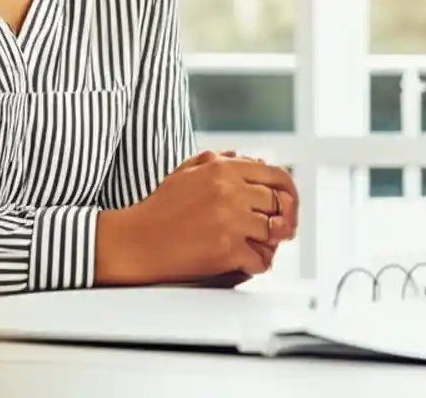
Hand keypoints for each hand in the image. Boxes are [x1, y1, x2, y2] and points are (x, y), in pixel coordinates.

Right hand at [104, 150, 297, 284]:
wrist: (135, 241)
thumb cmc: (159, 208)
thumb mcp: (187, 171)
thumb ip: (221, 161)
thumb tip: (256, 162)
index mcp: (223, 168)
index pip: (277, 176)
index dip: (290, 193)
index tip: (288, 207)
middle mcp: (230, 190)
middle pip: (280, 204)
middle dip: (283, 220)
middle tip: (279, 233)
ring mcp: (230, 220)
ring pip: (274, 232)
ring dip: (270, 243)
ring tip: (259, 248)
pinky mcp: (227, 249)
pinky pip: (261, 259)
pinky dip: (257, 264)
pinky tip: (245, 263)